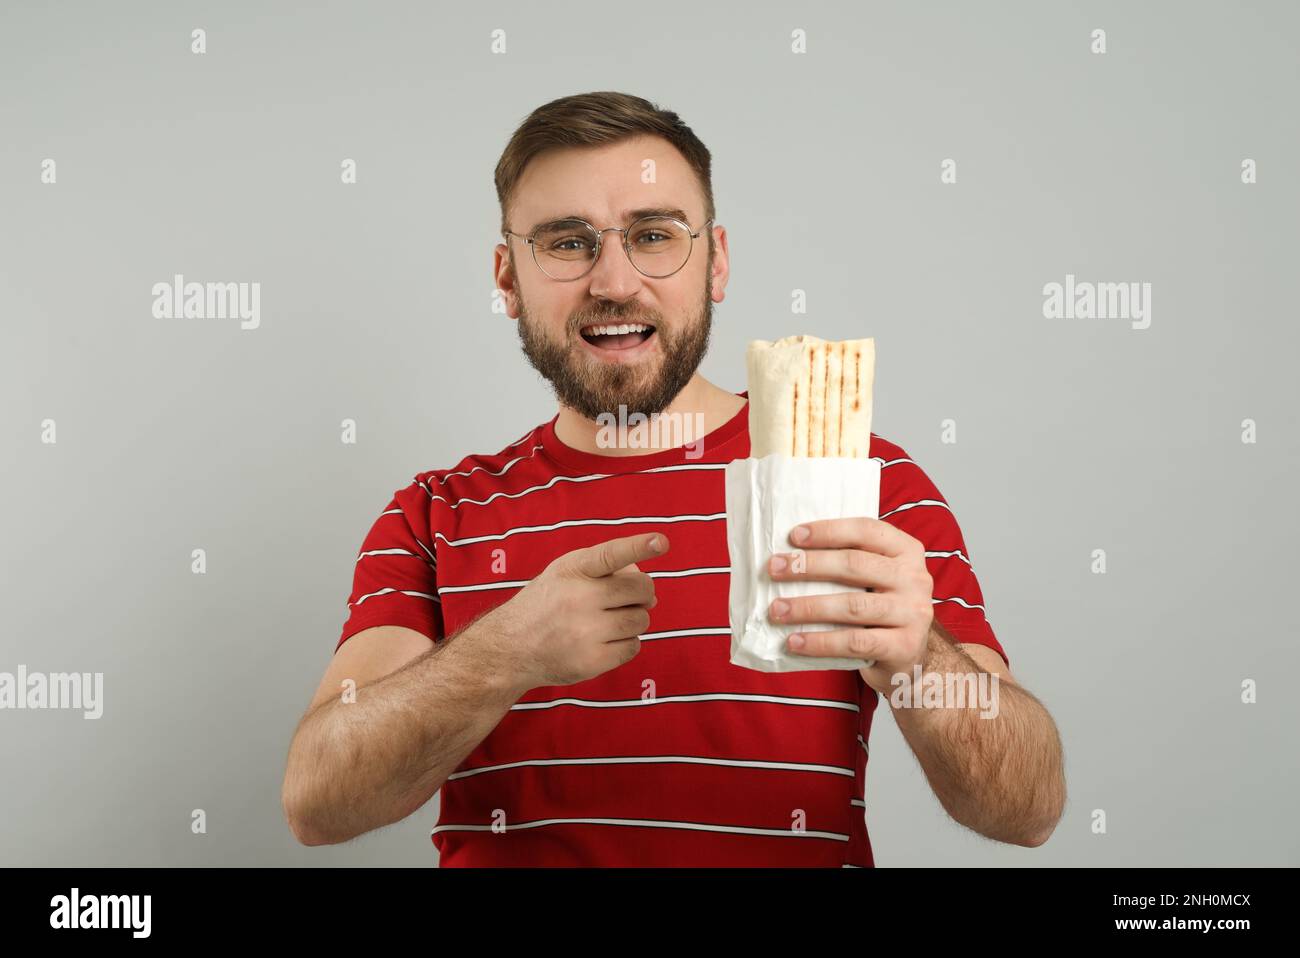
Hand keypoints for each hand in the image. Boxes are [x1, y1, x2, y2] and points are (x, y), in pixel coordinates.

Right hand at [489, 532, 666, 691]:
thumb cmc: (548, 603)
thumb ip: (606, 570)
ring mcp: (585, 632)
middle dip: (642, 593)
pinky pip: (634, 647)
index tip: (660, 541)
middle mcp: (578, 599)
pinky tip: (606, 640)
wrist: (511, 647)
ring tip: (611, 621)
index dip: (637, 547)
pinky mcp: (591, 661)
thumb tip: (651, 595)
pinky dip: (627, 643)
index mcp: (572, 570)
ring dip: (635, 619)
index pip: (610, 555)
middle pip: (639, 590)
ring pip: (641, 620)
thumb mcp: (564, 573)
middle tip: (630, 598)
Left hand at [765, 518, 932, 693]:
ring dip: (808, 607)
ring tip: (776, 610)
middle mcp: (915, 578)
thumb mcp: (875, 578)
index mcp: (906, 551)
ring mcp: (913, 613)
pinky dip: (820, 642)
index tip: (793, 536)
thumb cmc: (879, 609)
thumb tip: (789, 554)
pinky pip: (854, 642)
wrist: (909, 657)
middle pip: (855, 565)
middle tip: (774, 569)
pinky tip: (795, 641)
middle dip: (809, 565)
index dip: (828, 531)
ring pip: (852, 606)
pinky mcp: (904, 646)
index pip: (866, 530)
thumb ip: (849, 561)